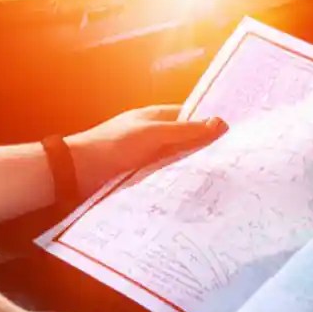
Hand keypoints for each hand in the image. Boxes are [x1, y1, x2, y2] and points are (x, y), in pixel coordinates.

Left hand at [64, 104, 226, 195]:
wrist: (76, 172)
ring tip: (223, 183)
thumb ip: (185, 131)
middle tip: (235, 165)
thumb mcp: (153, 135)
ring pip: (176, 161)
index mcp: (155, 117)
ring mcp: (145, 156)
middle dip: (205, 150)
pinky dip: (177, 182)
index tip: (236, 137)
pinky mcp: (139, 176)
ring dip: (192, 169)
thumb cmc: (112, 146)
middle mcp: (152, 135)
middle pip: (185, 140)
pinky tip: (194, 195)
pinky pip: (165, 177)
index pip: (190, 116)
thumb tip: (221, 123)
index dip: (210, 124)